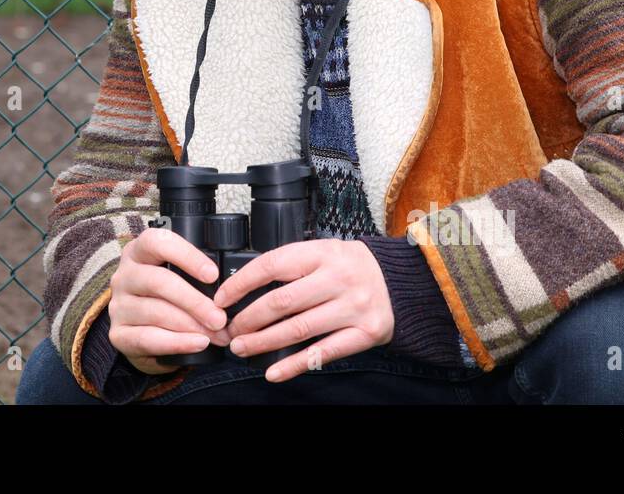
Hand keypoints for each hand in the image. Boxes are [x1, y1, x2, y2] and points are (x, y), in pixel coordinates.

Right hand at [108, 227, 231, 375]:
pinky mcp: (118, 334)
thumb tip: (230, 288)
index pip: (157, 242)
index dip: (187, 256)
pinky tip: (198, 343)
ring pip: (156, 312)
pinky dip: (178, 342)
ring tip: (216, 334)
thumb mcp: (177, 277)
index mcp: (139, 252)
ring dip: (191, 325)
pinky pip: (149, 338)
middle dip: (195, 301)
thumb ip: (195, 276)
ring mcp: (118, 306)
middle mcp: (124, 275)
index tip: (213, 274)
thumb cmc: (166, 298)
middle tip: (221, 318)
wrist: (143, 335)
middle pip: (159, 282)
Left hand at [214, 238, 393, 382]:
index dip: (241, 284)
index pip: (271, 265)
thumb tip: (243, 285)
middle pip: (282, 302)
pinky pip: (323, 353)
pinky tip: (273, 372)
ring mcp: (353, 307)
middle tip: (229, 331)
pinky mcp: (364, 333)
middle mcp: (338, 278)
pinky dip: (294, 365)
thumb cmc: (353, 267)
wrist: (401, 282)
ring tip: (242, 348)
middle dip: (248, 319)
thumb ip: (291, 265)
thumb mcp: (324, 252)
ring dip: (263, 342)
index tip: (222, 299)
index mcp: (322, 253)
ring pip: (298, 329)